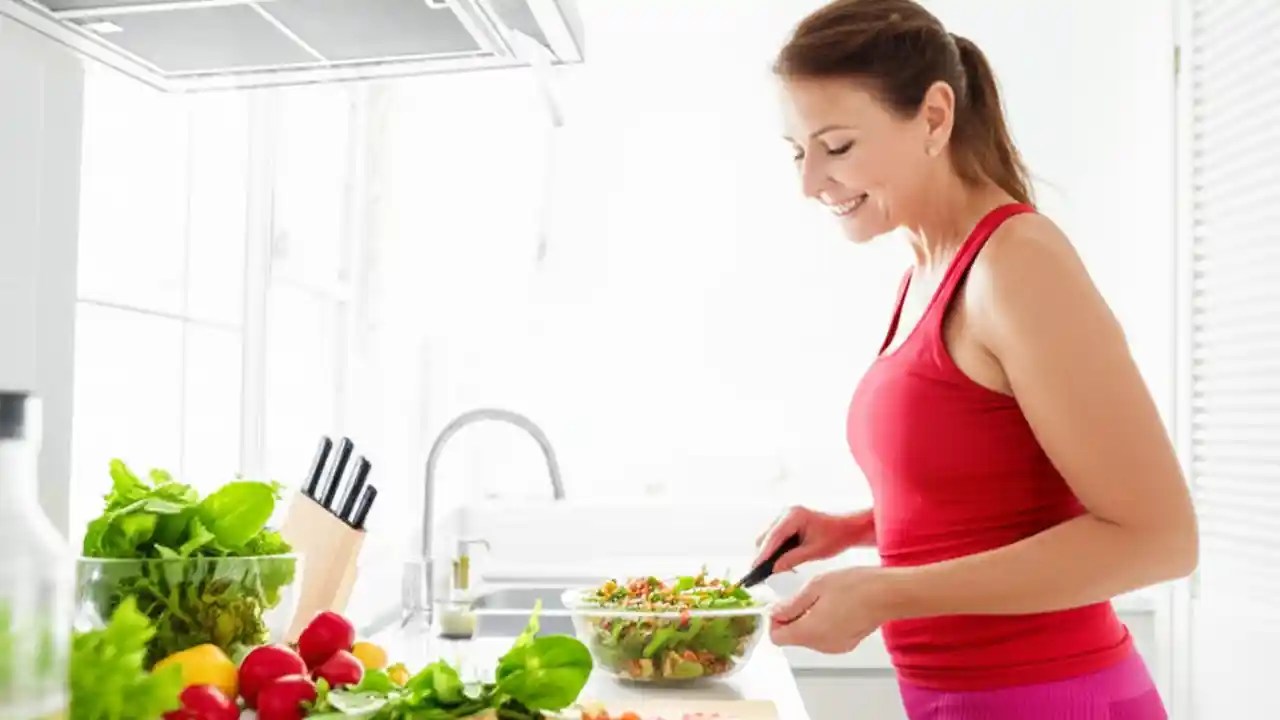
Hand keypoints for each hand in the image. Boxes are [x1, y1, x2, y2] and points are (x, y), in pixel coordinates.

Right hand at [754, 506, 871, 572]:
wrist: (847, 528)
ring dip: (768, 552)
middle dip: (763, 554)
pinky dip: (774, 548)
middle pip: (766, 535)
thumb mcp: (814, 552)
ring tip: (767, 570)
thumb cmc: (835, 536)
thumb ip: (792, 559)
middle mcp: (787, 512)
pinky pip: (775, 536)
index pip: (774, 536)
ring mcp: (786, 516)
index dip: (763, 553)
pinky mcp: (787, 522)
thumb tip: (773, 569)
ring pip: (768, 536)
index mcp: (794, 515)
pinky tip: (776, 561)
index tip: (756, 568)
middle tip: (760, 573)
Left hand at [768, 566, 891, 653]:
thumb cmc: (856, 586)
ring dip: (807, 620)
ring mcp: (835, 647)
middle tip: (804, 596)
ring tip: (822, 599)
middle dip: (792, 618)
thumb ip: (792, 604)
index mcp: (810, 632)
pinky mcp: (846, 644)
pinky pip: (823, 637)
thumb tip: (775, 612)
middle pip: (792, 638)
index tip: (783, 604)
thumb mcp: (816, 587)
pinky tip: (833, 606)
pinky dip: (821, 624)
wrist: (888, 594)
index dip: (775, 620)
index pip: (777, 637)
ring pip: (808, 637)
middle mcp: (821, 645)